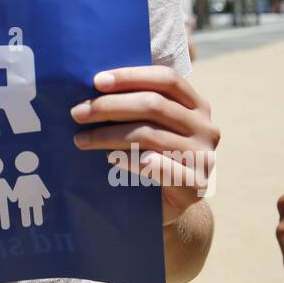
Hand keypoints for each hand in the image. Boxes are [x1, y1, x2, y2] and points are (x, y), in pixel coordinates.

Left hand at [70, 65, 217, 224]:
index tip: (96, 81)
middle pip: (153, 105)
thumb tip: (95, 85)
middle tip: (77, 113)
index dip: (131, 76)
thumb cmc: (151, 158)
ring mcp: (204, 157)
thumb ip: (135, 104)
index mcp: (197, 105)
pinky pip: (157, 166)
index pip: (166, 79)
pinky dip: (130, 160)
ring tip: (81, 139)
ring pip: (149, 135)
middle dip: (110, 106)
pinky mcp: (195, 185)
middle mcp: (206, 128)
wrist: (169, 206)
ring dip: (108, 135)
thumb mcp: (149, 126)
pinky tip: (109, 159)